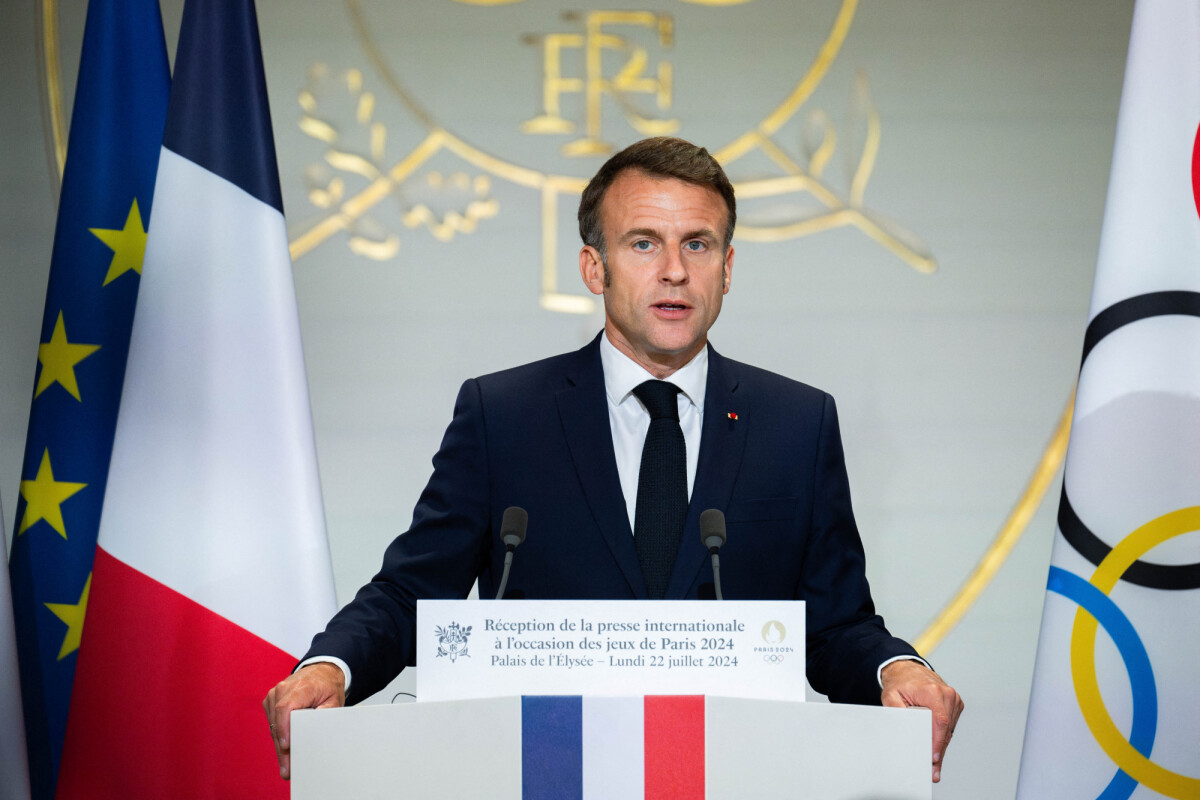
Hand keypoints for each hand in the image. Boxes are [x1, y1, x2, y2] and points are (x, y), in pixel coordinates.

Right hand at [263, 662, 346, 779]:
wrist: (321, 672)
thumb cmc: (327, 687)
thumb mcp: (333, 700)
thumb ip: (323, 717)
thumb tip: (314, 736)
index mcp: (301, 686)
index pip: (285, 708)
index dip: (283, 728)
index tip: (286, 746)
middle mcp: (283, 688)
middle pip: (278, 721)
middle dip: (282, 748)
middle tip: (287, 769)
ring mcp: (274, 694)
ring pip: (273, 725)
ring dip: (279, 745)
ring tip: (287, 765)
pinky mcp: (270, 701)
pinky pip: (272, 722)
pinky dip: (278, 736)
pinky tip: (285, 750)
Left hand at [880, 659, 963, 782]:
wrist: (908, 670)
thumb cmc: (900, 683)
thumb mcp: (891, 696)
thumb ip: (897, 712)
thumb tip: (905, 730)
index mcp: (933, 691)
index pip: (940, 721)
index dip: (938, 742)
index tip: (934, 758)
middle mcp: (947, 694)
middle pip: (946, 730)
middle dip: (939, 751)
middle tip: (933, 770)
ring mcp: (953, 699)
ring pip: (950, 730)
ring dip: (942, 746)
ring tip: (934, 765)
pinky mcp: (955, 704)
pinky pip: (951, 726)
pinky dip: (943, 737)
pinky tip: (937, 749)